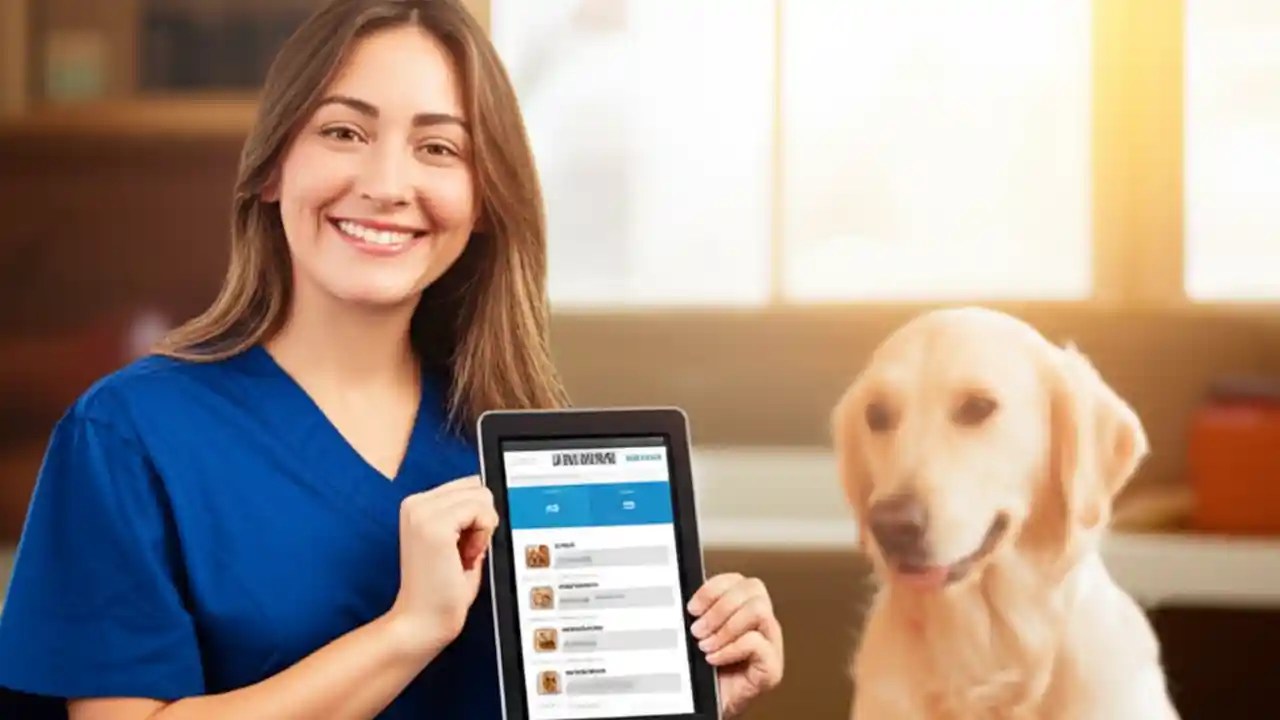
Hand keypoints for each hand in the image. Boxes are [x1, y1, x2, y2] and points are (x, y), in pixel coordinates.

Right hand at [388, 475, 498, 656]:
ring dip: (483, 528)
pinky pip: (481, 510)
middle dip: (481, 520)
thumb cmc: (441, 592)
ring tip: (463, 556)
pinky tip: (467, 557)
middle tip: (465, 553)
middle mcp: (416, 503)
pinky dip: (484, 535)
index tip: (464, 544)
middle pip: (477, 488)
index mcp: (418, 506)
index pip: (468, 485)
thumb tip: (488, 500)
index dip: (477, 516)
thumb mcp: (456, 544)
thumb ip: (467, 519)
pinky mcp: (434, 525)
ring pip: (481, 496)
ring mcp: (422, 512)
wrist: (422, 623)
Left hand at [688, 573, 783, 717]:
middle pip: (754, 588)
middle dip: (720, 606)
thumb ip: (700, 614)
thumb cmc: (702, 675)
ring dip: (726, 627)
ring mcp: (771, 645)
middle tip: (698, 628)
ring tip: (706, 645)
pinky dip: (730, 649)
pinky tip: (714, 658)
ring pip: (759, 610)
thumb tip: (691, 602)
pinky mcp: (772, 667)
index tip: (692, 607)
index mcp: (745, 610)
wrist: (705, 709)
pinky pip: (756, 642)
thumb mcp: (697, 635)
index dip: (714, 588)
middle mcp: (762, 624)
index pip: (739, 580)